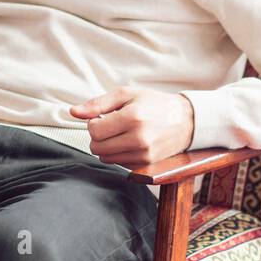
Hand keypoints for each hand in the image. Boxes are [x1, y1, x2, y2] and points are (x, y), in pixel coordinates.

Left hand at [70, 87, 195, 166]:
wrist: (187, 121)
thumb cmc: (154, 104)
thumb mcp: (127, 94)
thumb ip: (98, 104)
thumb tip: (73, 112)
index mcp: (133, 117)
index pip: (94, 130)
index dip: (94, 123)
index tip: (104, 117)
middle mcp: (139, 138)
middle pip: (97, 147)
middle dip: (99, 137)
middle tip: (111, 126)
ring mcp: (144, 155)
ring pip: (106, 158)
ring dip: (108, 147)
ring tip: (122, 134)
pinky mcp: (148, 165)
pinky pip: (119, 164)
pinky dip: (120, 155)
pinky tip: (131, 143)